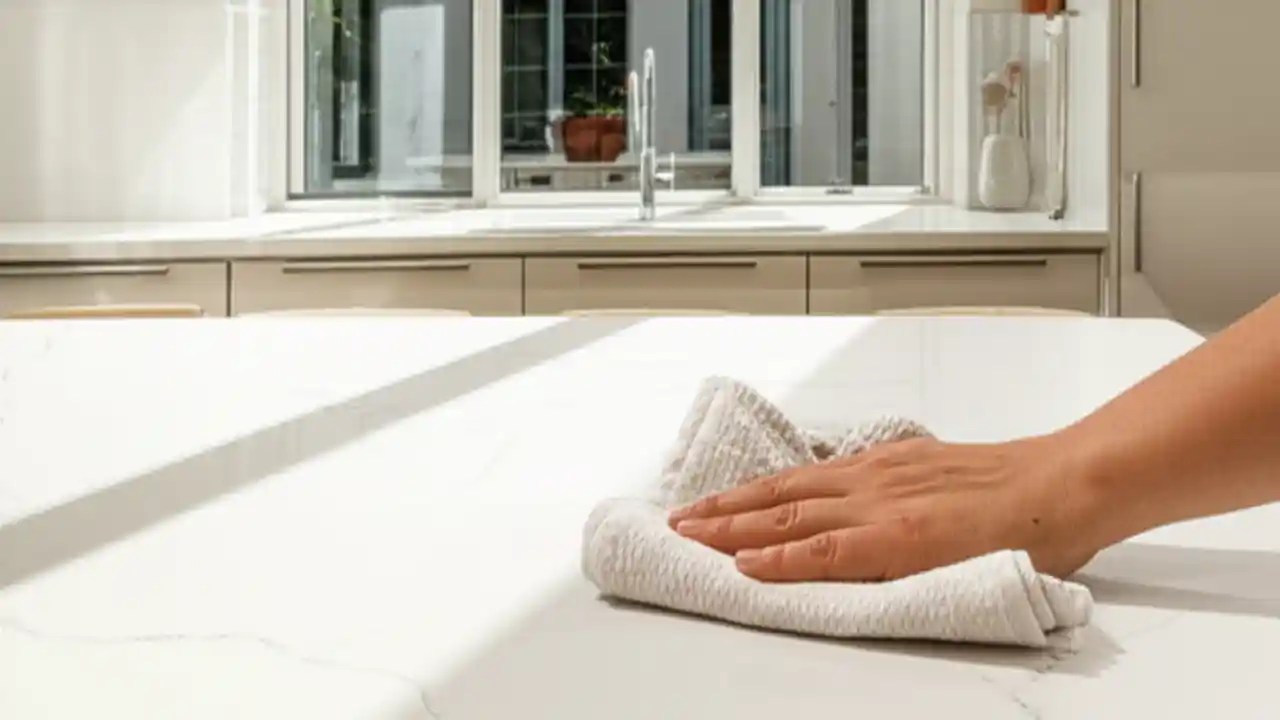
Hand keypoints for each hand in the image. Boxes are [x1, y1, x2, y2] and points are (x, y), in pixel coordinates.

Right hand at [668, 436, 1106, 582]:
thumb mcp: (966, 575)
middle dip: (730, 523)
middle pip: (789, 511)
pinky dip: (785, 476)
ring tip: (700, 506)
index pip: (816, 548)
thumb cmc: (1027, 539)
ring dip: (742, 497)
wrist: (1062, 486)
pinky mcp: (892, 456)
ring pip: (797, 484)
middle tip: (682, 529)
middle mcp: (882, 498)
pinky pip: (825, 467)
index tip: (729, 566)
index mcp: (901, 535)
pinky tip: (765, 483)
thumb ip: (900, 578)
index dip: (770, 559)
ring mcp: (883, 472)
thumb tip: (844, 580)